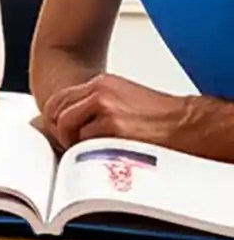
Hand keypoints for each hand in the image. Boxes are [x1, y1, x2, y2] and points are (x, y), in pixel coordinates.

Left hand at [41, 73, 187, 151]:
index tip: (55, 134)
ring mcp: (105, 107)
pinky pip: (84, 140)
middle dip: (57, 132)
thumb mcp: (123, 100)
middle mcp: (100, 91)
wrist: (187, 124)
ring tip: (84, 153)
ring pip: (67, 125)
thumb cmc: (159, 118)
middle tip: (66, 148)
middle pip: (57, 111)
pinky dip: (86, 151)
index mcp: (101, 84)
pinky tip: (97, 156)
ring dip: (71, 143)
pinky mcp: (113, 125)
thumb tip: (69, 123)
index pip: (60, 98)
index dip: (52, 119)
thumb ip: (96, 107)